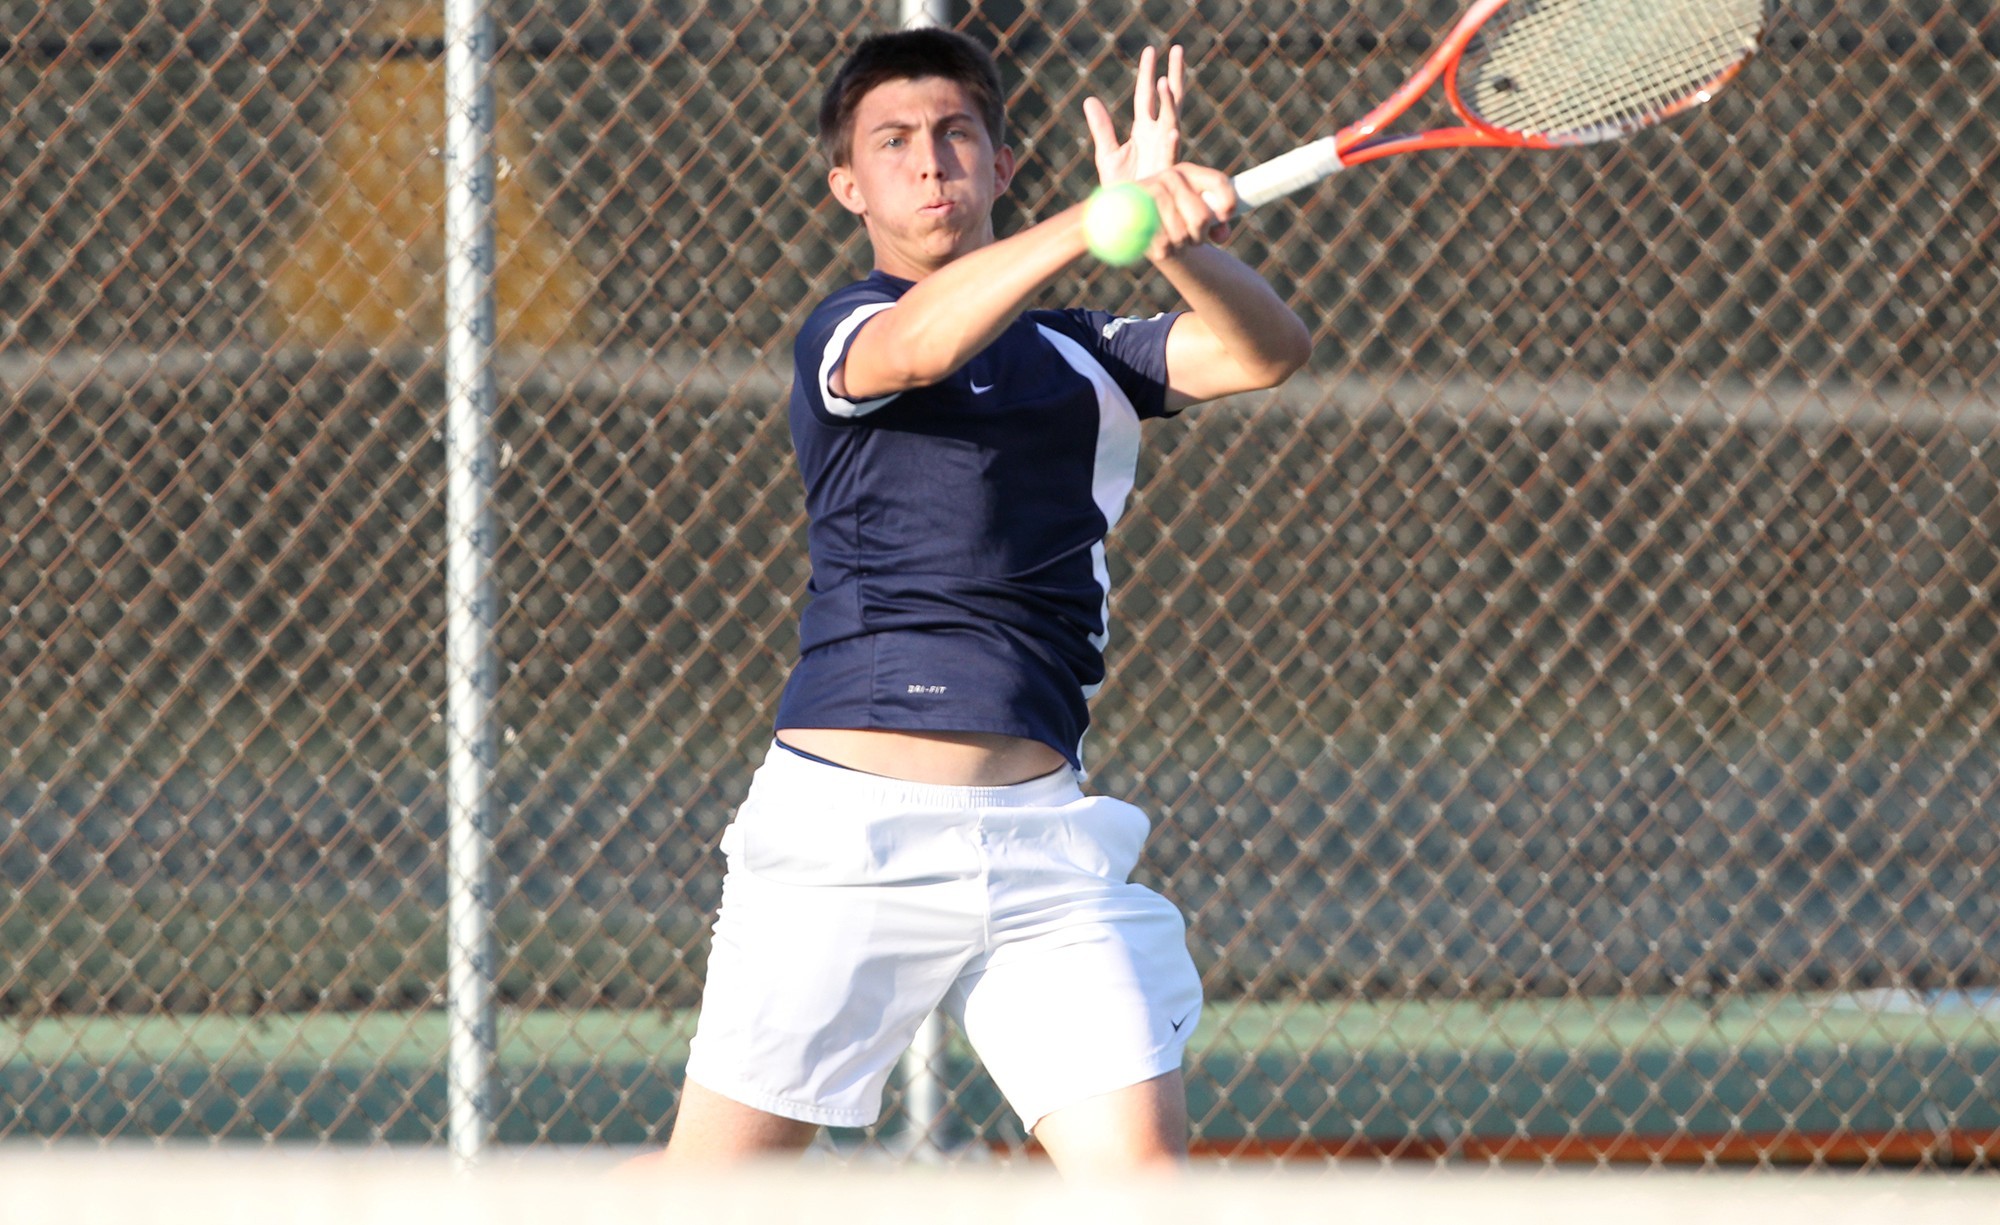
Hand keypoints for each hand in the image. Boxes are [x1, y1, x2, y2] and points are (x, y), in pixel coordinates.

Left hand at [1084, 45, 1184, 185]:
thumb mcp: (1107, 154)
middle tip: (1177, 49)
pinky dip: (1170, 145)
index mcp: (1145, 129)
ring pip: (1171, 122)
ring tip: (1165, 83)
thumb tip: (1090, 100)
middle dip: (1173, 75)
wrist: (1129, 216)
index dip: (1148, 73)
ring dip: (1169, 104)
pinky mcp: (1164, 173)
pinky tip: (1170, 132)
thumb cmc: (1122, 187)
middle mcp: (1158, 136)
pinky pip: (1169, 158)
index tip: (1151, 50)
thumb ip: (1101, 127)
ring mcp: (1163, 153)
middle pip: (1169, 99)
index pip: (1147, 95)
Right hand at [1135, 162, 1236, 258]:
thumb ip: (1217, 223)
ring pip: (1181, 235)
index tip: (1225, 218)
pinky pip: (1161, 243)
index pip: (1218, 182)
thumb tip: (1221, 235)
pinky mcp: (1132, 209)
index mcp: (1188, 172)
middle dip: (1200, 236)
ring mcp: (1150, 191)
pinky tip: (1158, 244)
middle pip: (1201, 218)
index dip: (1227, 202)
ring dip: (1180, 245)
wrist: (1132, 214)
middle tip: (1193, 239)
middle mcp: (1170, 177)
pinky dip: (1164, 250)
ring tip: (1173, 240)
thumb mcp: (1197, 216)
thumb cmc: (1174, 218)